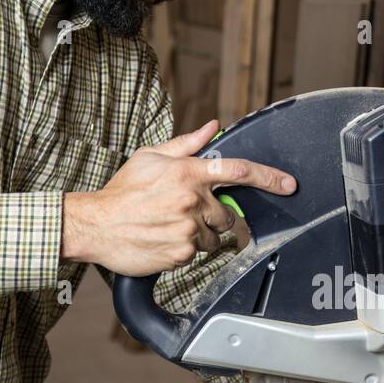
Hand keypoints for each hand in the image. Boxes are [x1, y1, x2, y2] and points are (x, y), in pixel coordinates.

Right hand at [62, 119, 296, 274]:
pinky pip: (197, 254)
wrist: (95, 225)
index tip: (289, 184)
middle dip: (214, 217)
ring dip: (199, 235)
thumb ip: (186, 144)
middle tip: (187, 216)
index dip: (269, 177)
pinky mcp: (181, 252)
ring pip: (214, 236)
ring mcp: (188, 227)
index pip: (237, 170)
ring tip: (169, 227)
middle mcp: (191, 199)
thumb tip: (212, 128)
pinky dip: (185, 250)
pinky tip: (163, 240)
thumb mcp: (150, 158)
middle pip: (228, 214)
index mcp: (187, 172)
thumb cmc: (122, 191)